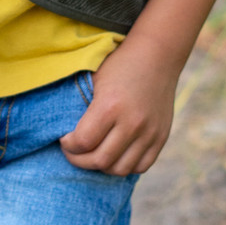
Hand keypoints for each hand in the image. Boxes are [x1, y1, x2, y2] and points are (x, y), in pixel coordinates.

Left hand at [59, 39, 178, 175]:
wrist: (157, 55)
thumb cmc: (120, 64)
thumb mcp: (95, 79)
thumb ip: (81, 106)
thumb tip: (65, 131)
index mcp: (110, 105)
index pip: (83, 142)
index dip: (68, 145)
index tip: (64, 139)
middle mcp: (132, 122)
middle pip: (100, 160)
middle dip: (80, 160)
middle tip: (73, 152)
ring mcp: (149, 132)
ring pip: (120, 169)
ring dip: (102, 166)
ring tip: (93, 154)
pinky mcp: (161, 137)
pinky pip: (141, 166)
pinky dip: (125, 166)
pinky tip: (115, 155)